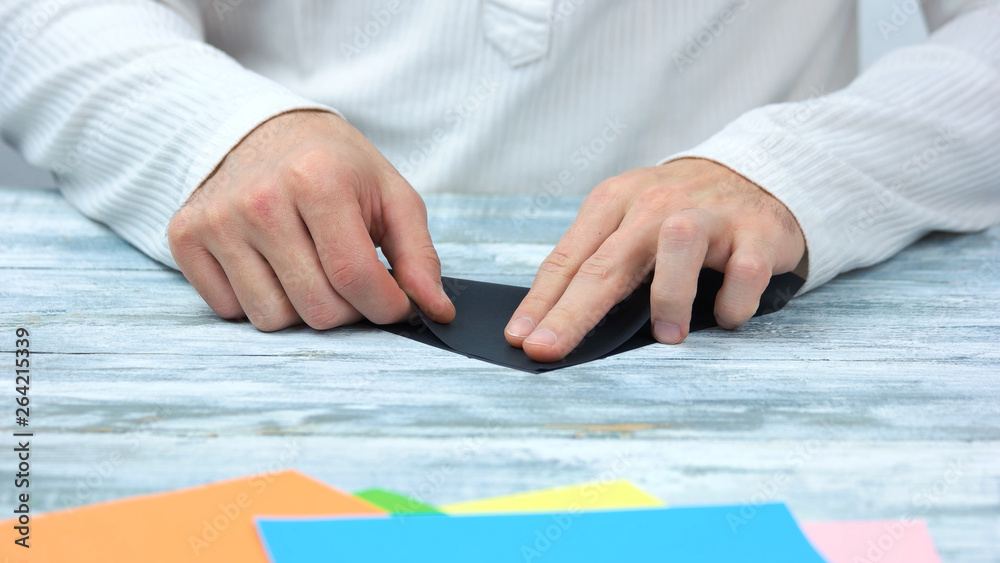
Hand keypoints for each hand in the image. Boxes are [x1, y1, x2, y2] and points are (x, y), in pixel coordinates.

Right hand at [167, 110, 454, 330]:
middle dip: (347, 309)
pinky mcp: (186, 237)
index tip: (395, 302)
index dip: (386, 306)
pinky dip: (257, 299)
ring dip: (301, 308)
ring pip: (271, 318)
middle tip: (351, 280)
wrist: (265, 132)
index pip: (356, 279)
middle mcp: (260, 200)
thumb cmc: (336, 167)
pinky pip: (229, 310)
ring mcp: (217, 220)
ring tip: (310, 269)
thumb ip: (419, 256)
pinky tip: (269, 264)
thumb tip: (437, 311)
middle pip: (316, 310)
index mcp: (318, 181)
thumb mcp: (391, 196)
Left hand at [504, 158, 805, 361]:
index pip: (569, 258)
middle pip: (608, 262)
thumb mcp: (628, 220)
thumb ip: (597, 260)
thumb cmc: (679, 211)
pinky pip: (743, 271)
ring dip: (669, 297)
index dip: (542, 301)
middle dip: (572, 312)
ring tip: (667, 336)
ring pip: (679, 246)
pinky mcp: (757, 231)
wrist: (757, 174)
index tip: (520, 337)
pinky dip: (734, 302)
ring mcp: (709, 214)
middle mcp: (656, 203)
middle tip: (548, 348)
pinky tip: (727, 317)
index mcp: (616, 201)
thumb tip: (550, 321)